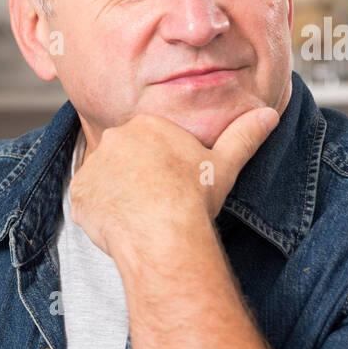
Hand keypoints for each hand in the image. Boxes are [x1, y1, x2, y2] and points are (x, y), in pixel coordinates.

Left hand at [70, 106, 279, 262]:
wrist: (162, 234)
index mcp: (146, 124)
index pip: (149, 142)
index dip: (161, 166)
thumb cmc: (193, 199)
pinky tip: (122, 223)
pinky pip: (88, 200)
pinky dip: (100, 212)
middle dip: (136, 176)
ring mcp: (92, 166)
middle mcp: (113, 138)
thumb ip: (244, 135)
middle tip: (155, 202)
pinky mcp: (78, 194)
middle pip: (124, 157)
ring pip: (105, 178)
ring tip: (140, 215)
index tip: (171, 185)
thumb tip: (269, 114)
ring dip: (117, 193)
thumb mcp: (224, 164)